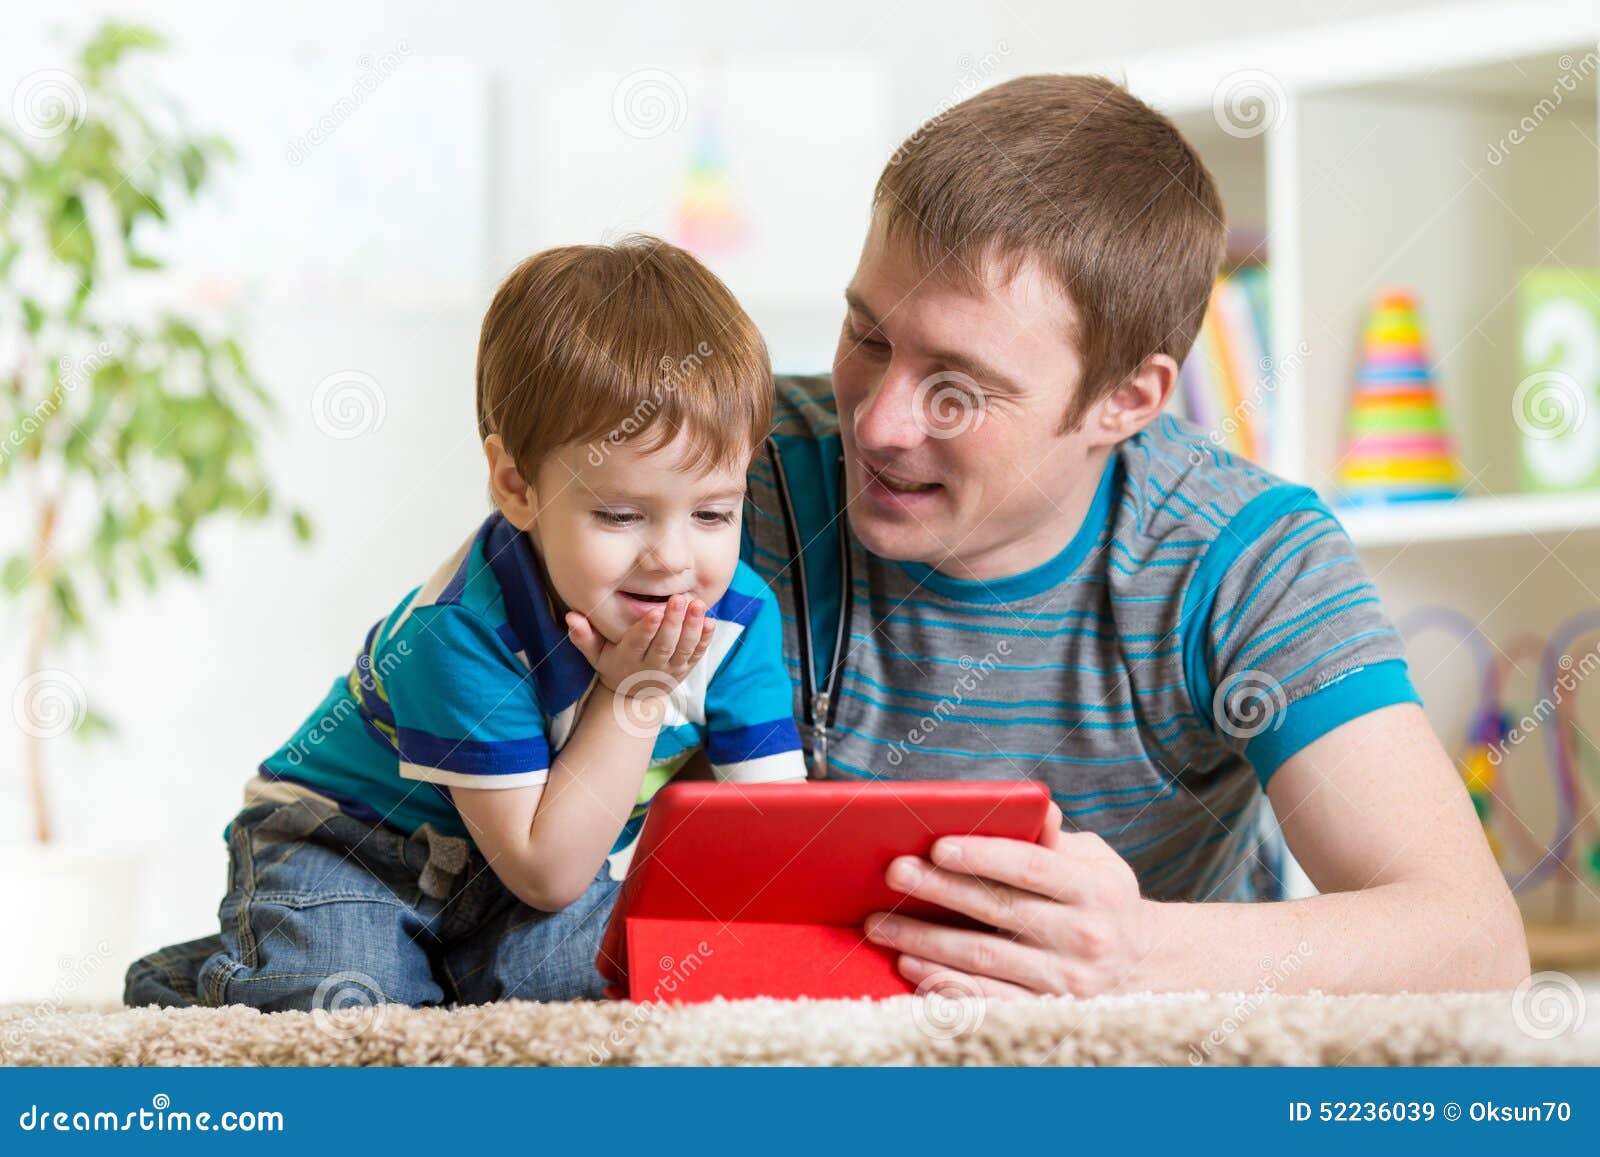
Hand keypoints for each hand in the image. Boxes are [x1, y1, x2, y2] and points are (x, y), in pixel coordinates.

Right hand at [565, 594, 714, 699]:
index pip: (638, 644)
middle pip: (664, 645)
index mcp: (627, 659)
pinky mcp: (687, 667)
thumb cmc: (612, 664)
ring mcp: (671, 668)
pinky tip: (710, 622)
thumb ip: (583, 636)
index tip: (655, 612)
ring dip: (692, 627)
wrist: (634, 693)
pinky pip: (697, 654)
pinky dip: (705, 639)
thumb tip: (571, 616)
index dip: (647, 629)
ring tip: (697, 604)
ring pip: (684, 649)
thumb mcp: (594, 654)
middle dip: (673, 623)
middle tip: (678, 599)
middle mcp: (651, 666)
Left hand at [862, 801, 1152, 997]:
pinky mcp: (1046, 1012)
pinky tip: (911, 965)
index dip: (984, 855)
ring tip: (883, 924)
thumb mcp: (1098, 863)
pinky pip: (987, 999)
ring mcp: (1066, 982)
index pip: (1032, 868)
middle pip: (998, 911)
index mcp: (1096, 890)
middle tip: (894, 873)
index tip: (938, 845)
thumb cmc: (1105, 902)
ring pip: (983, 959)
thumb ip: (1058, 839)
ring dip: (926, 941)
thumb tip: (1034, 804)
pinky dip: (945, 983)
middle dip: (939, 891)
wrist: (1147, 970)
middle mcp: (1083, 937)